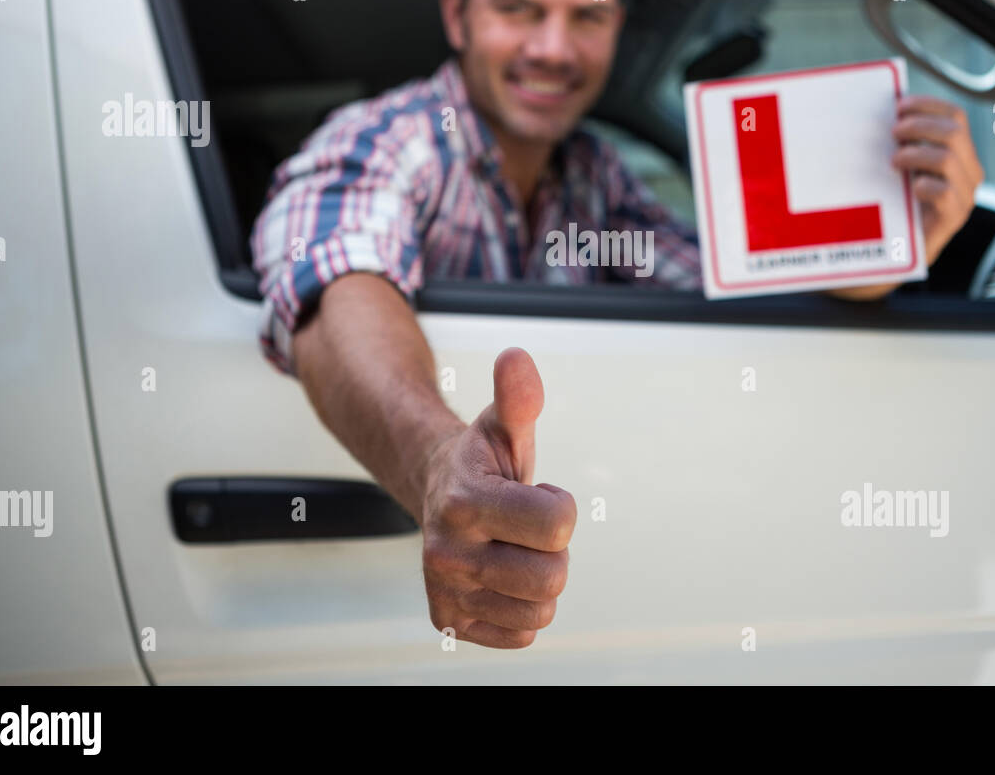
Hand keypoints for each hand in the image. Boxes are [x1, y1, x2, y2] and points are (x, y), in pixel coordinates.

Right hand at [419, 347, 575, 647]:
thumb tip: (516, 358)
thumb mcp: (503, 425)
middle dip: (552, 550)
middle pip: (553, 576)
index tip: (536, 493)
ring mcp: (446, 591)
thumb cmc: (481, 463)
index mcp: (464, 502)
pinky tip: (502, 578)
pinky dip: (520, 610)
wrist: (435, 492)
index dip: (559, 506)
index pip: (558, 524)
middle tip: (527, 529)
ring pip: (540, 611)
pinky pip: (521, 635)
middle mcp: (447, 553)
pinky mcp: (450, 623)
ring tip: (514, 551)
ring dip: (539, 581)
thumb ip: (519, 396)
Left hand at [890, 94, 983, 264]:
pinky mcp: (954, 218)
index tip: (900, 105)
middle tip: (893, 132)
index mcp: (960, 154)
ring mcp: (964, 195)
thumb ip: (905, 141)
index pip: (956, 116)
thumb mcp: (904, 165)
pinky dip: (924, 184)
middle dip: (919, 125)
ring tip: (894, 161)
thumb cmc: (898, 202)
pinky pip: (944, 192)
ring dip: (915, 153)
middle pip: (954, 131)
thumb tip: (887, 109)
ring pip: (948, 158)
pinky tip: (910, 187)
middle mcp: (968, 172)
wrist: (896, 248)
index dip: (928, 105)